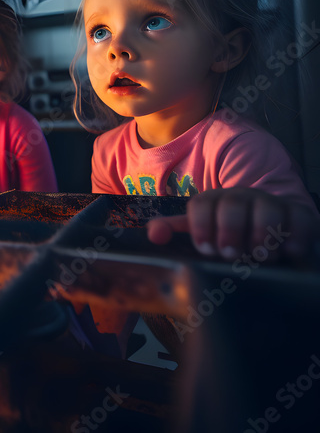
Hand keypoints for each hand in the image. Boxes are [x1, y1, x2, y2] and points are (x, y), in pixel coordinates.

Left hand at [146, 187, 318, 258]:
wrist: (269, 231)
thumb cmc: (227, 234)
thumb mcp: (202, 231)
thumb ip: (176, 230)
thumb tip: (153, 235)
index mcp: (213, 201)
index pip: (201, 204)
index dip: (200, 225)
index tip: (204, 249)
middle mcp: (241, 197)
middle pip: (232, 203)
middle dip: (229, 229)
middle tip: (230, 254)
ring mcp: (270, 203)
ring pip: (267, 208)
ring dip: (262, 233)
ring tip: (260, 256)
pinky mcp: (298, 214)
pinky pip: (299, 218)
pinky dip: (296, 235)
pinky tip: (290, 252)